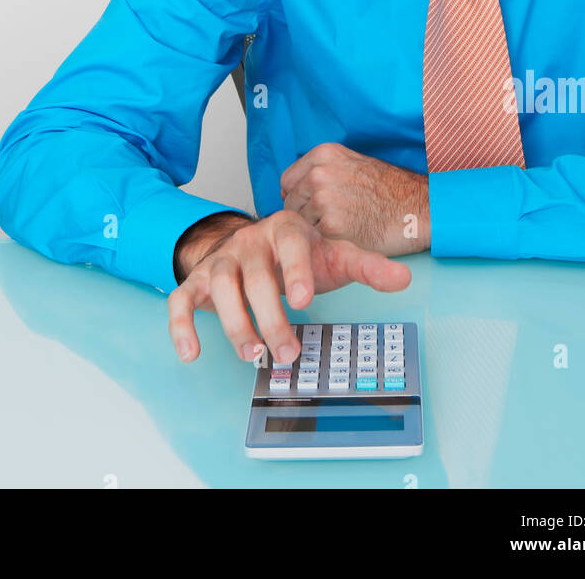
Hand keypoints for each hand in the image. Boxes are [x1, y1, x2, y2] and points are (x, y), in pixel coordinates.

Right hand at [167, 209, 410, 364]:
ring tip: (251, 354)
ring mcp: (221, 260)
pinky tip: (191, 352)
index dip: (294, 271)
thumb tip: (403, 279)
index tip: (304, 300)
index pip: (289, 245)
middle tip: (286, 352)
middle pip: (254, 276)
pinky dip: (181, 325)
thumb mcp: (334, 254)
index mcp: (285, 230)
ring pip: (218, 286)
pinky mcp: (198, 281)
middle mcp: (249, 241)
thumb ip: (367, 266)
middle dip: (269, 317)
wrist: (256, 241)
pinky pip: (182, 299)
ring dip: (233, 323)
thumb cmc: (298, 254)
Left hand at [280, 142, 430, 255]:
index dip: (297, 195)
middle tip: (329, 219)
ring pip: (302, 222)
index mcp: (324, 155)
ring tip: (344, 224)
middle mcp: (320, 173)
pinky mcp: (332, 225)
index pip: (288, 180)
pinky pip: (317, 237)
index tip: (309, 204)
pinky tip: (350, 233)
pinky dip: (329, 239)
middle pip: (291, 202)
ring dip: (317, 227)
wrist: (419, 207)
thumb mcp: (355, 163)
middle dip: (304, 213)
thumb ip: (325, 169)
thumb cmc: (391, 189)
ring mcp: (324, 199)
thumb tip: (296, 184)